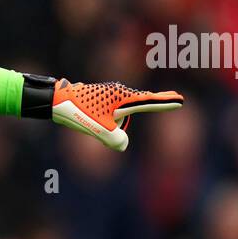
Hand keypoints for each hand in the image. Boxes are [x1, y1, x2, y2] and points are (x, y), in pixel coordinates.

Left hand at [50, 79, 183, 151]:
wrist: (56, 101)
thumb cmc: (79, 112)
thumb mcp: (100, 130)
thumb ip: (116, 140)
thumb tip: (122, 144)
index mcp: (123, 98)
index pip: (150, 102)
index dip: (166, 103)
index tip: (181, 100)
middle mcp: (119, 93)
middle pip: (140, 104)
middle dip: (157, 101)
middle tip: (177, 97)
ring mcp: (110, 94)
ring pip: (120, 115)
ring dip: (112, 123)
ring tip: (90, 121)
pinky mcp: (101, 97)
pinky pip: (111, 113)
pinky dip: (108, 121)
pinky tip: (91, 120)